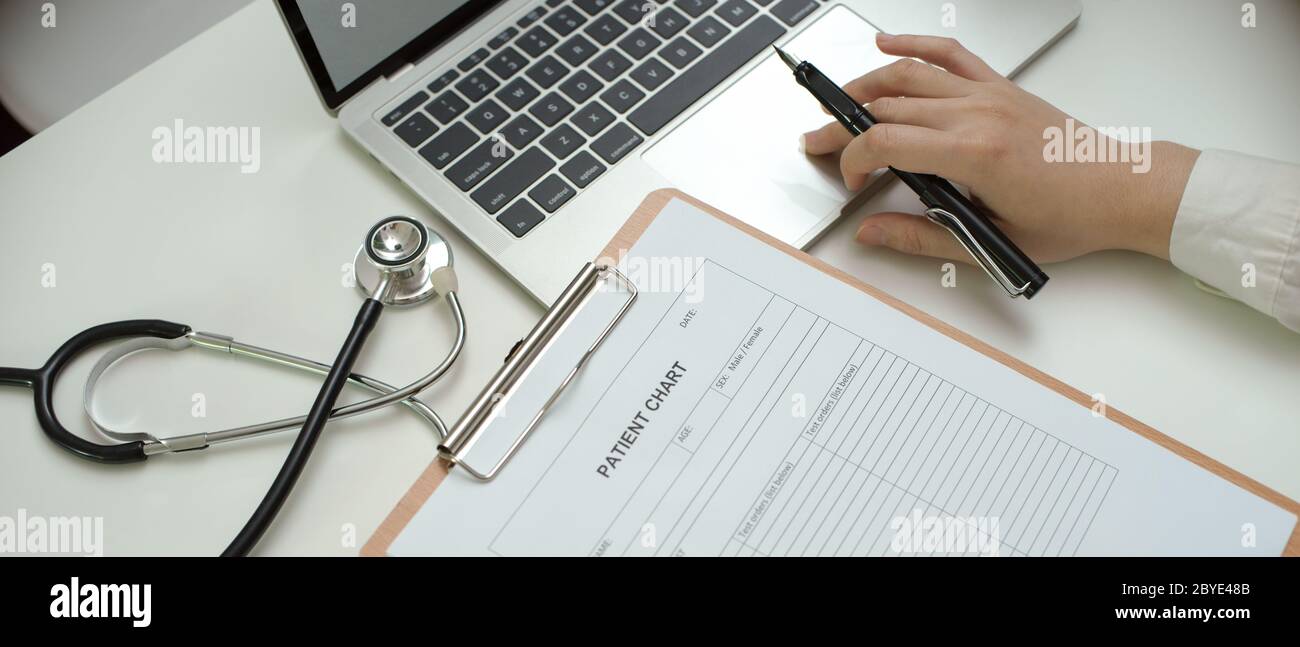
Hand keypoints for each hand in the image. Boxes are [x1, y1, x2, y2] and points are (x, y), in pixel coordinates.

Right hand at [802, 33, 1199, 262]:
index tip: (853, 184)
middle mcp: (977, 114)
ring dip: (864, 86)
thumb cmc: (1069, 217)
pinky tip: (887, 44)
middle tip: (818, 142)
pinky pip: (948, 54)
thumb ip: (920, 237)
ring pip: (908, 75)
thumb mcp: (989, 242)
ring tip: (837, 105)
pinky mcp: (998, 87)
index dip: (855, 162)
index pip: (887, 142)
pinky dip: (913, 45)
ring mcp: (987, 94)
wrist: (1119, 190)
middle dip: (843, 125)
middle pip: (887, 105)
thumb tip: (873, 233)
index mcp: (973, 154)